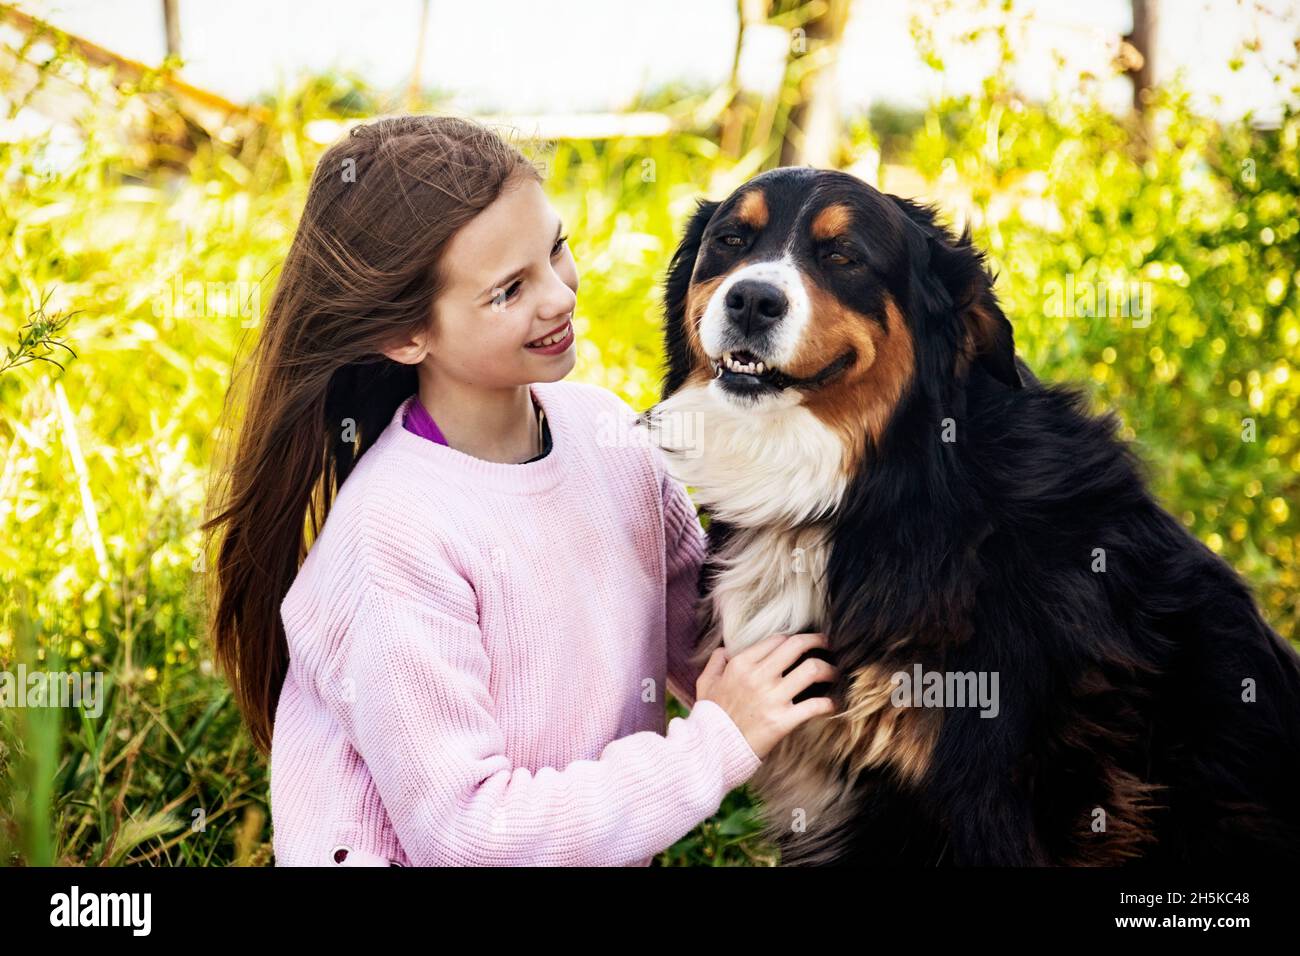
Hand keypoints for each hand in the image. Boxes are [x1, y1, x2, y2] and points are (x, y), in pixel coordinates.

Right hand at [694, 632, 837, 759]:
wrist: (711, 752)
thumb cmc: (709, 718)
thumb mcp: (706, 684)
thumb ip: (715, 662)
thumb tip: (725, 650)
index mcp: (741, 665)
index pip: (777, 639)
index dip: (794, 638)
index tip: (802, 643)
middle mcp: (758, 677)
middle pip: (797, 646)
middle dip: (817, 641)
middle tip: (826, 644)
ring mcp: (772, 699)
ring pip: (812, 670)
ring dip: (828, 669)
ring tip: (833, 673)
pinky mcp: (782, 721)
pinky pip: (815, 706)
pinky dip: (829, 703)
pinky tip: (833, 703)